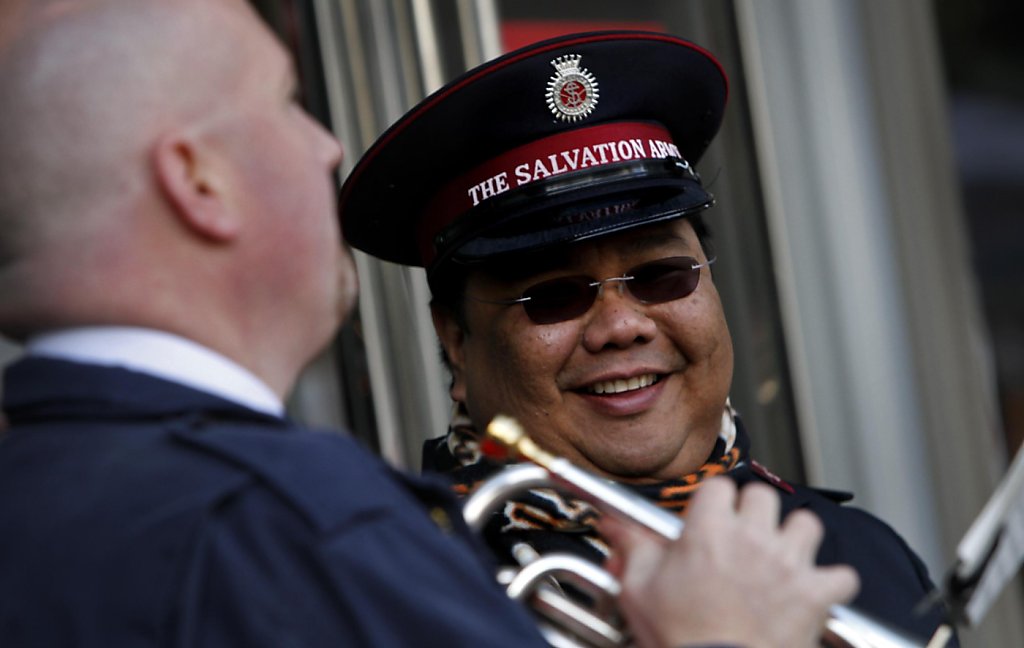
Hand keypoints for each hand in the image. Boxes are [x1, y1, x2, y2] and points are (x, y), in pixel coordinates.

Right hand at [600, 478, 858, 647]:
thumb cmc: (680, 638)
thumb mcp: (640, 589)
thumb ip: (632, 548)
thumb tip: (614, 526)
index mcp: (709, 530)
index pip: (719, 486)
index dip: (714, 502)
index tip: (708, 518)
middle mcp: (752, 538)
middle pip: (763, 497)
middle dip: (754, 513)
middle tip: (742, 537)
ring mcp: (788, 564)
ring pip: (807, 525)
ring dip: (796, 538)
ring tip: (781, 556)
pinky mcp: (815, 595)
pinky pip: (843, 576)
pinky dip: (832, 584)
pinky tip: (815, 591)